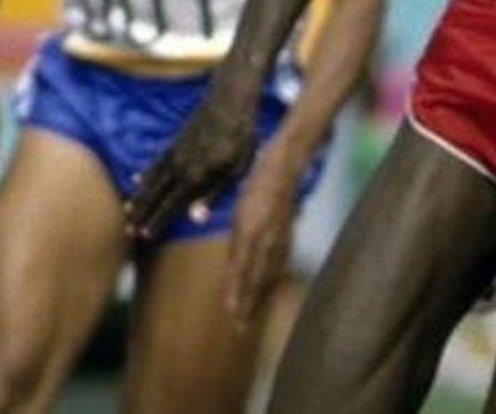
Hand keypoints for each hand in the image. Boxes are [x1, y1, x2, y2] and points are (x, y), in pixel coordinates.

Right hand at [125, 97, 259, 241]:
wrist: (229, 100)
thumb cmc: (240, 138)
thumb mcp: (235, 170)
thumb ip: (214, 195)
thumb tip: (195, 219)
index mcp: (195, 177)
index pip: (172, 205)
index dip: (158, 221)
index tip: (143, 235)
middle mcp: (179, 167)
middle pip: (156, 194)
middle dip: (142, 213)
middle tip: (127, 229)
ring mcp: (175, 153)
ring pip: (152, 180)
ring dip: (139, 196)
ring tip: (126, 210)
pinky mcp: (175, 142)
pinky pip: (156, 162)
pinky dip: (145, 173)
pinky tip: (136, 179)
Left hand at [224, 150, 303, 332]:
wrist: (285, 168)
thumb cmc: (254, 180)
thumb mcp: (235, 198)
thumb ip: (226, 222)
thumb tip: (209, 232)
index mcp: (249, 228)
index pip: (240, 267)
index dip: (236, 290)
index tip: (231, 311)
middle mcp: (265, 238)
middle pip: (255, 278)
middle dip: (248, 304)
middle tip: (241, 328)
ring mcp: (279, 240)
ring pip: (267, 275)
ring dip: (259, 298)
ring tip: (251, 317)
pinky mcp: (287, 238)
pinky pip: (278, 266)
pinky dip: (270, 283)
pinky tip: (266, 291)